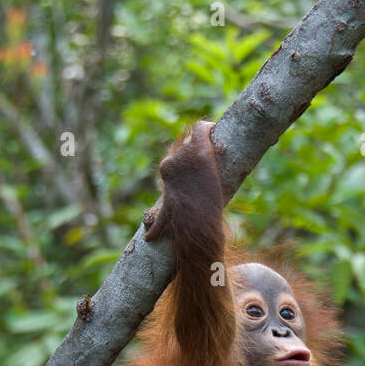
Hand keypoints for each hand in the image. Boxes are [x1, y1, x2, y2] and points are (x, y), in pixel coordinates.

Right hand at [144, 120, 215, 241]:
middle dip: (197, 150)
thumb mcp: (167, 219)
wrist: (196, 222)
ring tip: (217, 142)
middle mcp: (172, 160)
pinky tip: (215, 128)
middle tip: (211, 154)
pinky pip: (202, 129)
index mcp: (167, 171)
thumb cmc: (186, 225)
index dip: (188, 159)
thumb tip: (147, 239)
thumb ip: (157, 223)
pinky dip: (208, 126)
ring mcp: (186, 155)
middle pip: (186, 146)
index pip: (175, 157)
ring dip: (206, 140)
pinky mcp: (200, 151)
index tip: (198, 163)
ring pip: (195, 138)